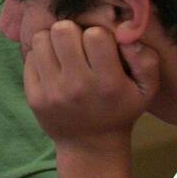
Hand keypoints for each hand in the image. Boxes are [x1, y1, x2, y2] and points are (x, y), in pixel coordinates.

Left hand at [23, 20, 160, 152]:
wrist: (90, 146)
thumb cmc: (120, 110)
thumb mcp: (146, 89)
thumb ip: (146, 59)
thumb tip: (126, 34)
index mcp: (108, 82)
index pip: (95, 35)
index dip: (97, 34)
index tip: (99, 46)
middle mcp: (78, 86)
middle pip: (62, 31)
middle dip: (72, 32)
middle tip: (77, 44)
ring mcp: (52, 92)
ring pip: (41, 40)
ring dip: (53, 41)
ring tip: (64, 53)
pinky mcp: (34, 97)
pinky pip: (30, 58)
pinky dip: (40, 57)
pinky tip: (53, 67)